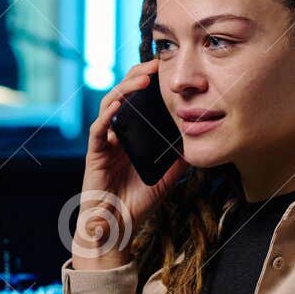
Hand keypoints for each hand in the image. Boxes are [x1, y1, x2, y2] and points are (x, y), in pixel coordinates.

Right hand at [75, 59, 188, 268]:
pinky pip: (98, 130)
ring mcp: (104, 144)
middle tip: (155, 64)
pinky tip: (119, 105)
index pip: (139, 102)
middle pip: (123, 96)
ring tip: (142, 78)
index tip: (166, 69)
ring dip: (124, 89)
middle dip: (136, 77)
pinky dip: (108, 116)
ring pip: (109, 106)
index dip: (149, 83)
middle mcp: (117, 135)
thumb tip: (199, 141)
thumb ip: (179, 159)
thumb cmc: (137, 205)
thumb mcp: (167, 178)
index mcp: (133, 137)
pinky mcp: (94, 155)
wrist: (117, 229)